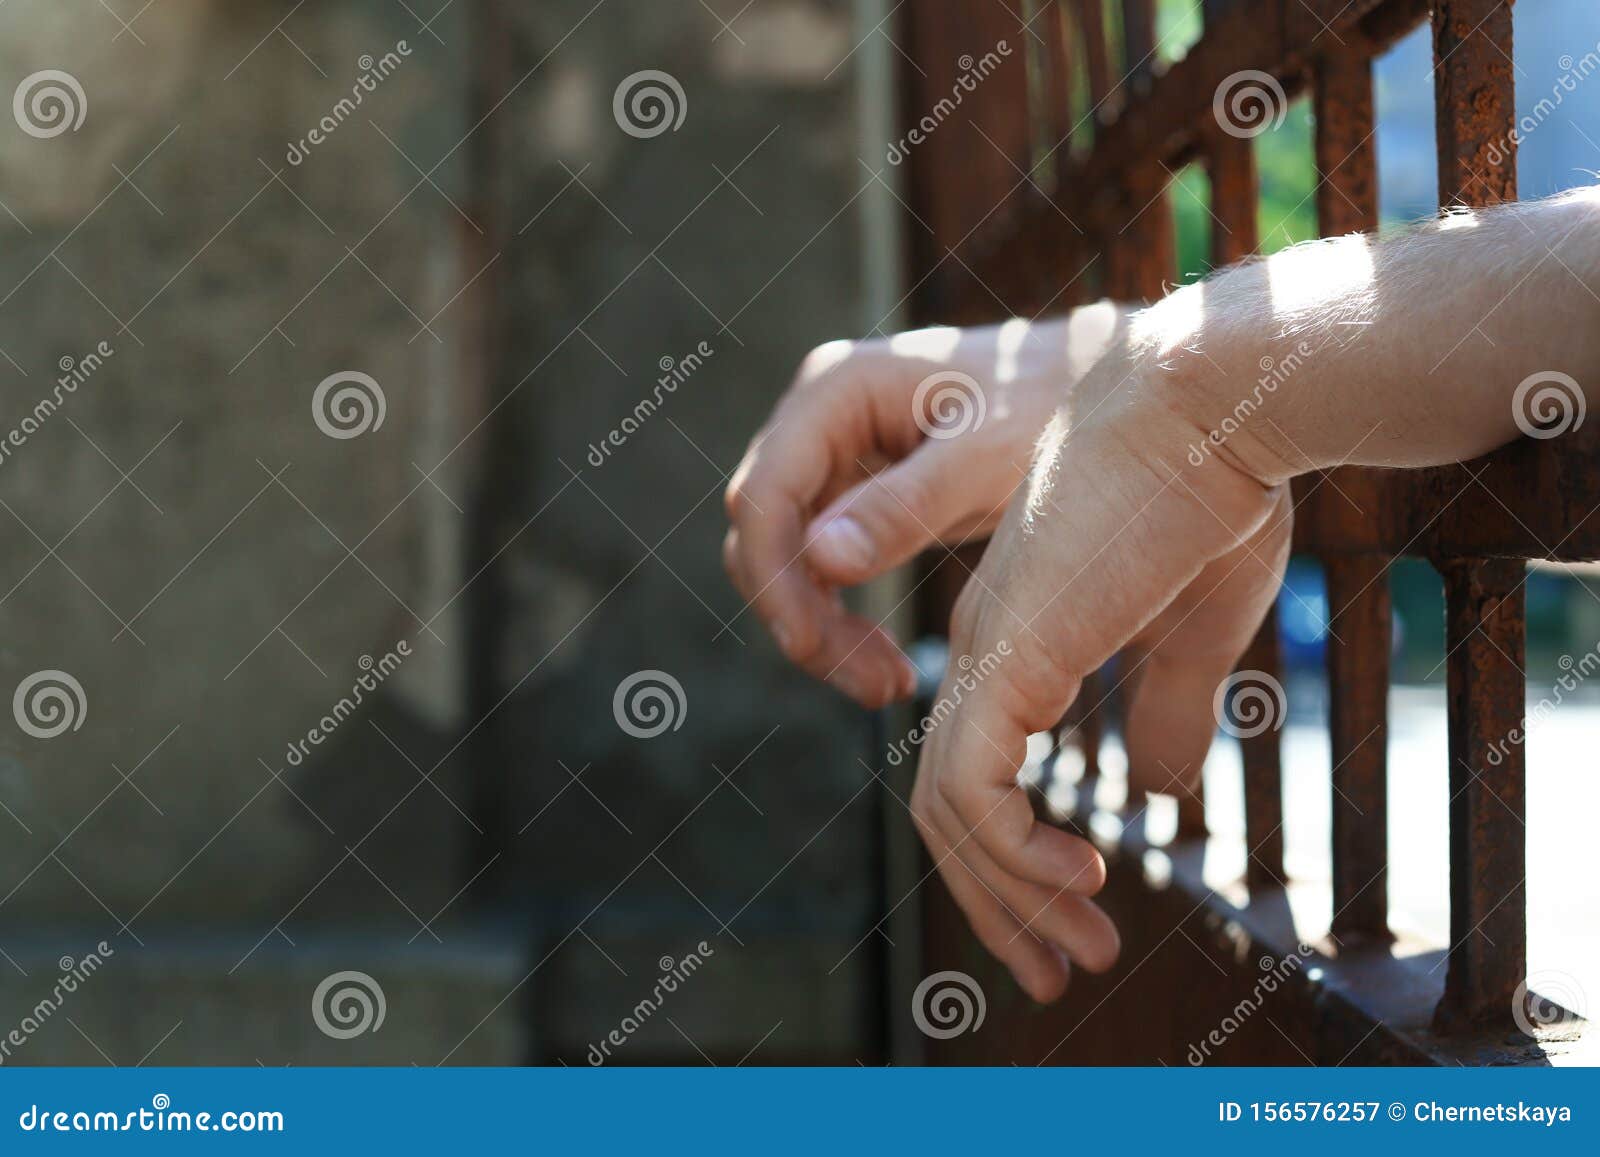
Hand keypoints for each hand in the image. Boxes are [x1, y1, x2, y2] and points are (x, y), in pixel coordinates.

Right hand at [724, 305, 1125, 706]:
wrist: (1099, 383)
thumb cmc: (1057, 403)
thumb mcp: (990, 458)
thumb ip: (907, 505)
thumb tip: (821, 558)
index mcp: (835, 388)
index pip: (764, 495)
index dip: (776, 580)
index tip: (813, 651)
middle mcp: (818, 416)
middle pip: (764, 532)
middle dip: (801, 615)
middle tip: (874, 685)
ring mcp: (832, 453)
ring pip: (786, 557)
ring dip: (820, 628)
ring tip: (889, 685)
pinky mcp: (855, 490)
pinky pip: (821, 565)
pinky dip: (842, 618)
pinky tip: (891, 661)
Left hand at [908, 341, 1291, 1000]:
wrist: (1212, 403)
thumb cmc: (1212, 495)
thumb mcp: (1194, 626)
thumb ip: (1163, 704)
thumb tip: (1152, 789)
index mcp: (1015, 635)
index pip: (975, 768)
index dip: (1014, 853)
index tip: (1082, 903)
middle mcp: (984, 647)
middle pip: (946, 805)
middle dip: (997, 901)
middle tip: (1057, 971)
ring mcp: (989, 649)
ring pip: (950, 810)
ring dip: (1008, 898)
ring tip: (1077, 954)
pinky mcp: (1012, 652)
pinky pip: (976, 786)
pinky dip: (1013, 849)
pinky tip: (1083, 875)